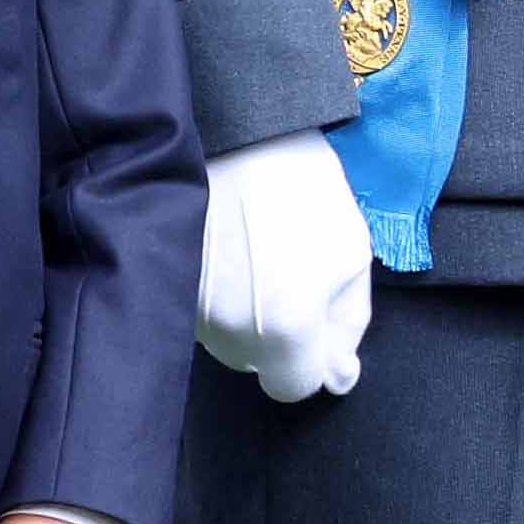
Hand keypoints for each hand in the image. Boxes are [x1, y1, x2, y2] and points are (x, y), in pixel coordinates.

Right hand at [191, 134, 373, 403]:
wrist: (239, 136)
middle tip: (293, 279)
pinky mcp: (170, 288)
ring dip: (249, 323)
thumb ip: (348, 327)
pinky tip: (233, 256)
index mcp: (286, 329)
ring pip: (228, 344)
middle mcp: (231, 332)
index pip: (294, 388)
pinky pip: (203, 318)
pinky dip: (221, 301)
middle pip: (258, 368)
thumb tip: (338, 378)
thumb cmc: (306, 190)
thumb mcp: (352, 257)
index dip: (313, 362)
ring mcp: (193, 312)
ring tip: (261, 261)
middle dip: (282, 341)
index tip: (320, 326)